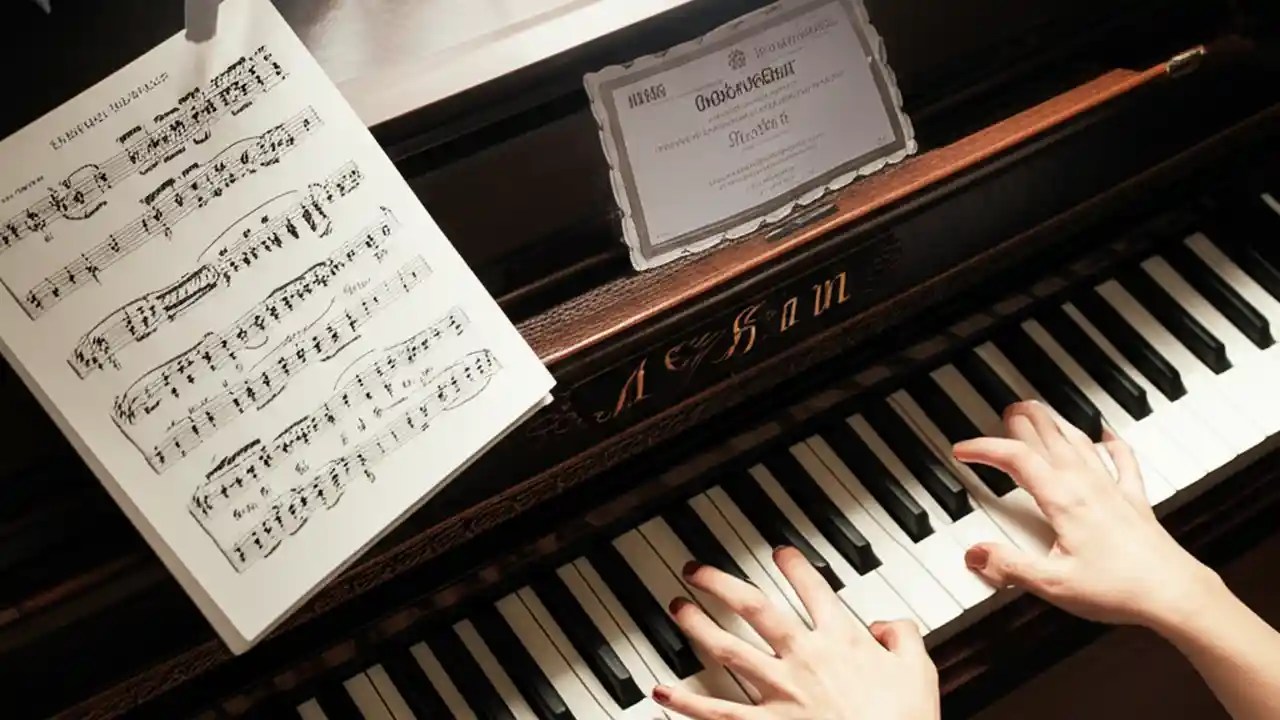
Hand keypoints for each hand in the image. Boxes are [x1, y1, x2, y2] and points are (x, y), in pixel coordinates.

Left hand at [654, 547, 938, 719]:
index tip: (780, 553)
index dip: (794, 566)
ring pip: (728, 650)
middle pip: (754, 608)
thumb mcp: (919, 671)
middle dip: (721, 585)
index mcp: (841, 639)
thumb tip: (886, 623)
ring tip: (677, 608)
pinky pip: (718, 712)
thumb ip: (902, 637)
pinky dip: (686, 703)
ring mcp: (780, 691)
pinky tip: (662, 691)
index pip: (812, 588)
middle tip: (696, 571)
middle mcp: (804, 657)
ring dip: (697, 626)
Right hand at [953, 399, 1221, 630]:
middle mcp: (1087, 486)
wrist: (1174, 594)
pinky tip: (1109, 434)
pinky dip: (1113, 443)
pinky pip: (1123, 461)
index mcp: (1063, 500)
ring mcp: (1112, 490)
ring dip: (1057, 422)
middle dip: (1023, 420)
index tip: (963, 450)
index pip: (1016, 459)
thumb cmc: (1119, 588)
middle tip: (1005, 410)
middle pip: (1050, 438)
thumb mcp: (1053, 584)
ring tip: (1041, 411)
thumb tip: (975, 554)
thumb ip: (1010, 566)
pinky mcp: (1134, 501)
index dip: (985, 449)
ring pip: (1080, 442)